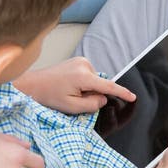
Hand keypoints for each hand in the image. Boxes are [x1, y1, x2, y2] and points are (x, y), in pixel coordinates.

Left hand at [16, 57, 135, 113]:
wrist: (34, 84)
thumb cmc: (50, 96)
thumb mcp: (72, 107)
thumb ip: (92, 105)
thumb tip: (103, 98)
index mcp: (83, 77)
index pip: (108, 86)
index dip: (122, 93)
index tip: (133, 96)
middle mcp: (84, 65)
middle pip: (100, 85)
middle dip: (92, 94)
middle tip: (74, 99)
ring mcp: (81, 61)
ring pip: (94, 81)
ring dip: (87, 89)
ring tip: (68, 91)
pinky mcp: (78, 60)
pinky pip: (88, 76)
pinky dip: (83, 83)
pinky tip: (69, 85)